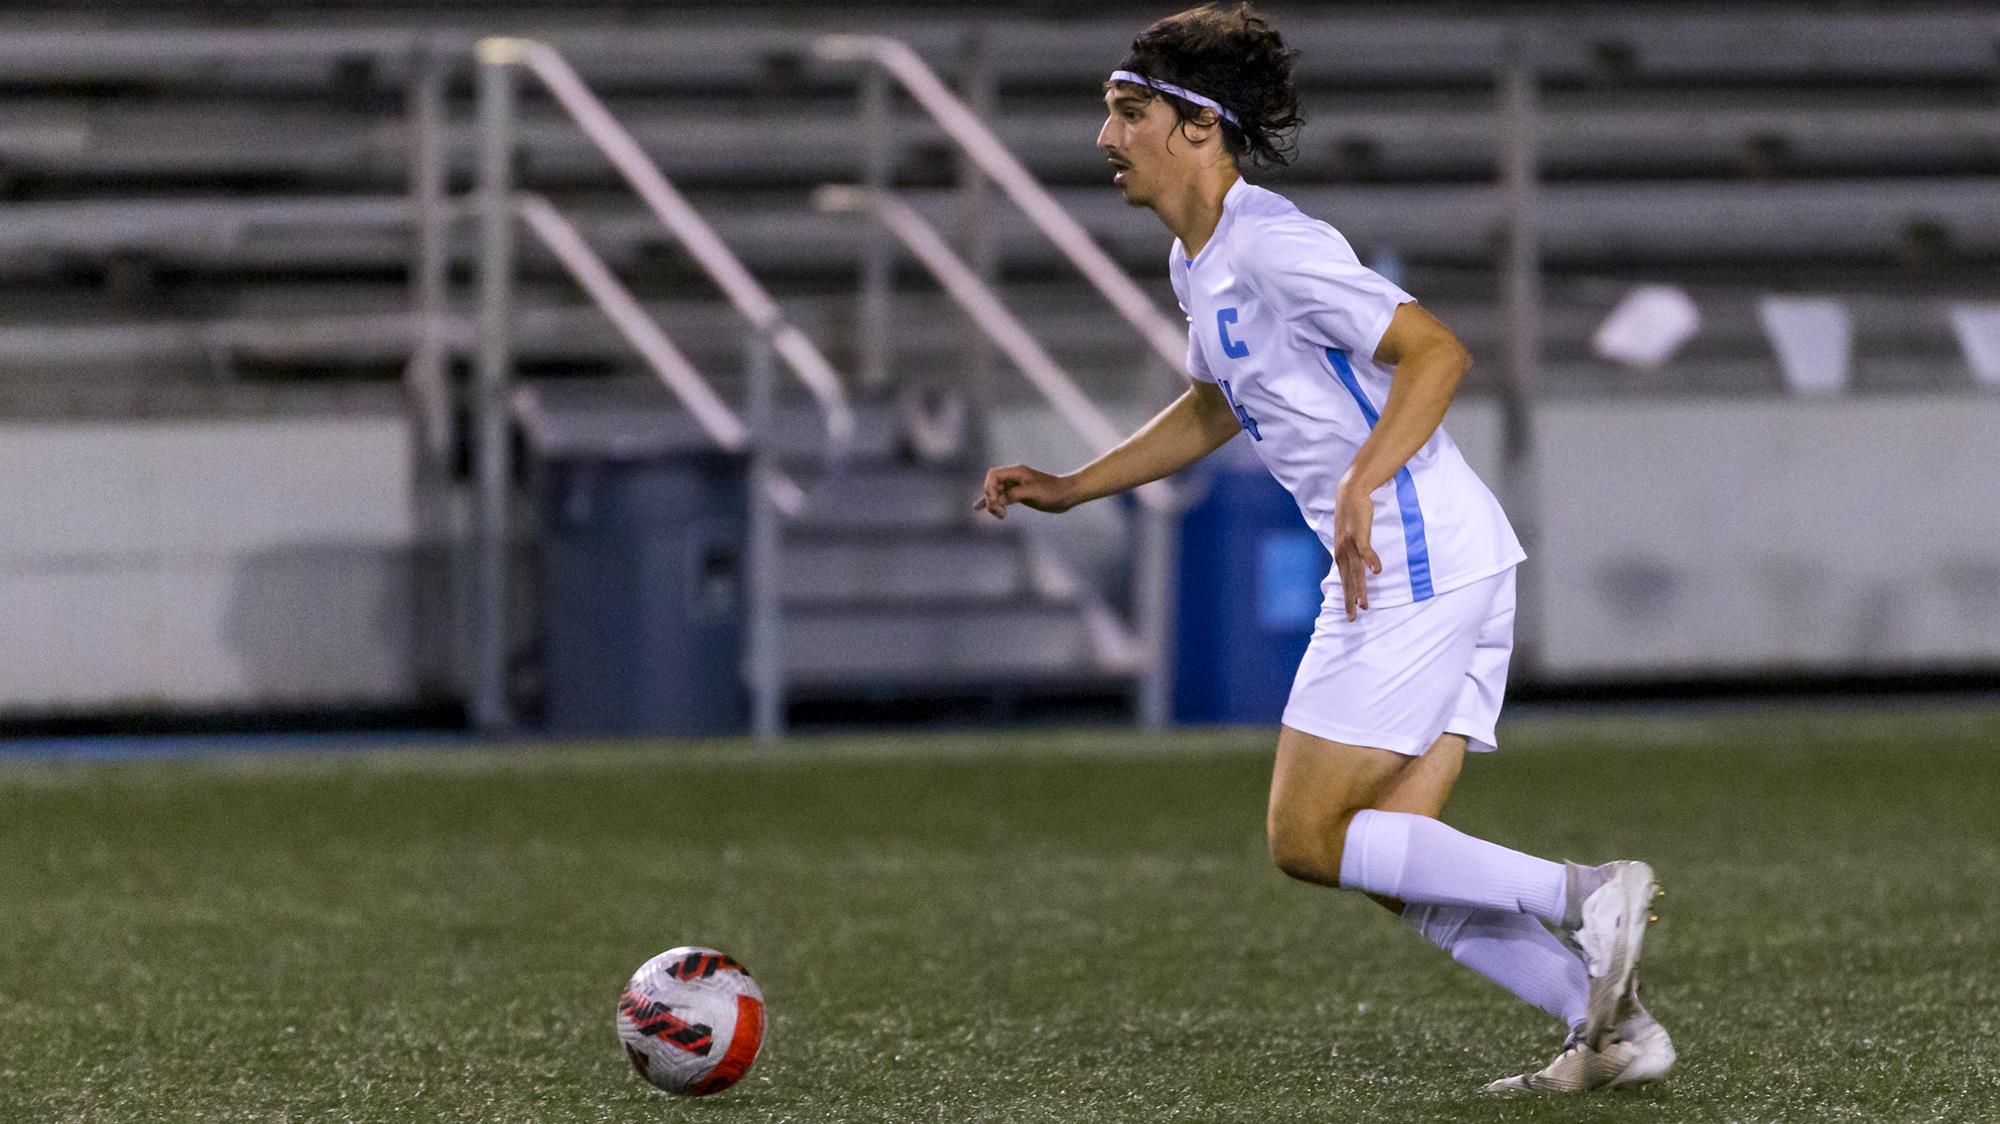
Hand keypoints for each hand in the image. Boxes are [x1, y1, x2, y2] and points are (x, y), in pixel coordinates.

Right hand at [975, 464, 1076, 519]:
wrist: (1067, 495)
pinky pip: (1001, 497)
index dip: (989, 489)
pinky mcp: (1018, 494)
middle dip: (991, 499)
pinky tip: (980, 508)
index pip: (993, 476)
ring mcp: (1016, 486)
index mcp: (1017, 472)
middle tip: (1000, 513)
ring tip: (999, 516)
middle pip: (992, 485)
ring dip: (993, 504)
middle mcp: (1014, 477)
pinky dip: (993, 503)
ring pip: (996, 492)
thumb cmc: (1052, 492)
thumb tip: (998, 500)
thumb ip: (1014, 495)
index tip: (997, 503)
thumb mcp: (1033, 493)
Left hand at [1332, 479, 1381, 620]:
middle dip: (1351, 599)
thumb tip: (1359, 565)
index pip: (1344, 580)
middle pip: (1348, 580)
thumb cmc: (1353, 517)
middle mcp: (1342, 552)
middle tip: (1354, 617)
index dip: (1347, 597)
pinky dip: (1371, 561)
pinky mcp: (1359, 534)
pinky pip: (1366, 550)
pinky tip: (1378, 572)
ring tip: (1364, 603)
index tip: (1350, 614)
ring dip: (1360, 587)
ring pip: (1355, 570)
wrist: (1350, 493)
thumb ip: (1353, 552)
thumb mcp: (1350, 538)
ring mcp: (1349, 543)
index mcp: (1341, 554)